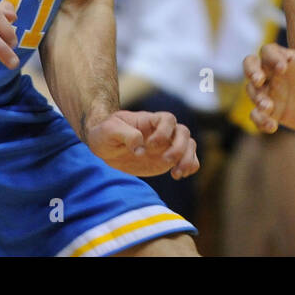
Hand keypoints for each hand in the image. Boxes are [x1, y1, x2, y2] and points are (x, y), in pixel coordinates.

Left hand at [85, 109, 199, 179]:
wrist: (104, 145)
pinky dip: (190, 166)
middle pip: (183, 132)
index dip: (164, 132)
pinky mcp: (167, 159)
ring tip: (177, 174)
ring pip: (189, 145)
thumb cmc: (105, 133)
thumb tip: (140, 146)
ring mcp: (166, 145)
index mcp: (148, 120)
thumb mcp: (108, 130)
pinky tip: (179, 175)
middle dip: (178, 148)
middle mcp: (161, 131)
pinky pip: (188, 158)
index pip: (168, 119)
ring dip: (187, 159)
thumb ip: (125, 134)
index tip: (150, 145)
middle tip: (165, 162)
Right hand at [244, 9, 294, 134]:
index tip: (283, 68)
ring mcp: (271, 93)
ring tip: (269, 107)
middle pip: (249, 65)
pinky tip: (272, 126)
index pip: (267, 51)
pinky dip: (259, 120)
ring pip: (251, 91)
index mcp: (285, 59)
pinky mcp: (272, 113)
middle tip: (259, 81)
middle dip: (250, 71)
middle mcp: (273, 74)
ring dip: (257, 98)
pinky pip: (256, 115)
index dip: (271, 58)